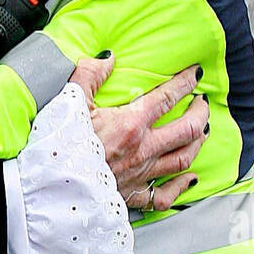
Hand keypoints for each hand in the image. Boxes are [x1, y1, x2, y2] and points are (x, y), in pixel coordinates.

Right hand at [70, 55, 209, 209]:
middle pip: (187, 129)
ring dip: (198, 142)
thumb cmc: (58, 145)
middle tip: (203, 102)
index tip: (195, 74)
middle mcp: (143, 149)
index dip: (184, 83)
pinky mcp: (133, 196)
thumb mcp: (70, 101)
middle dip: (201, 112)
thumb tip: (108, 58)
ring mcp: (141, 173)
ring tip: (202, 131)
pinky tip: (190, 178)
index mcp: (130, 124)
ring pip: (183, 158)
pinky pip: (166, 194)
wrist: (50, 189)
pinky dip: (182, 186)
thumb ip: (90, 75)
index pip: (167, 98)